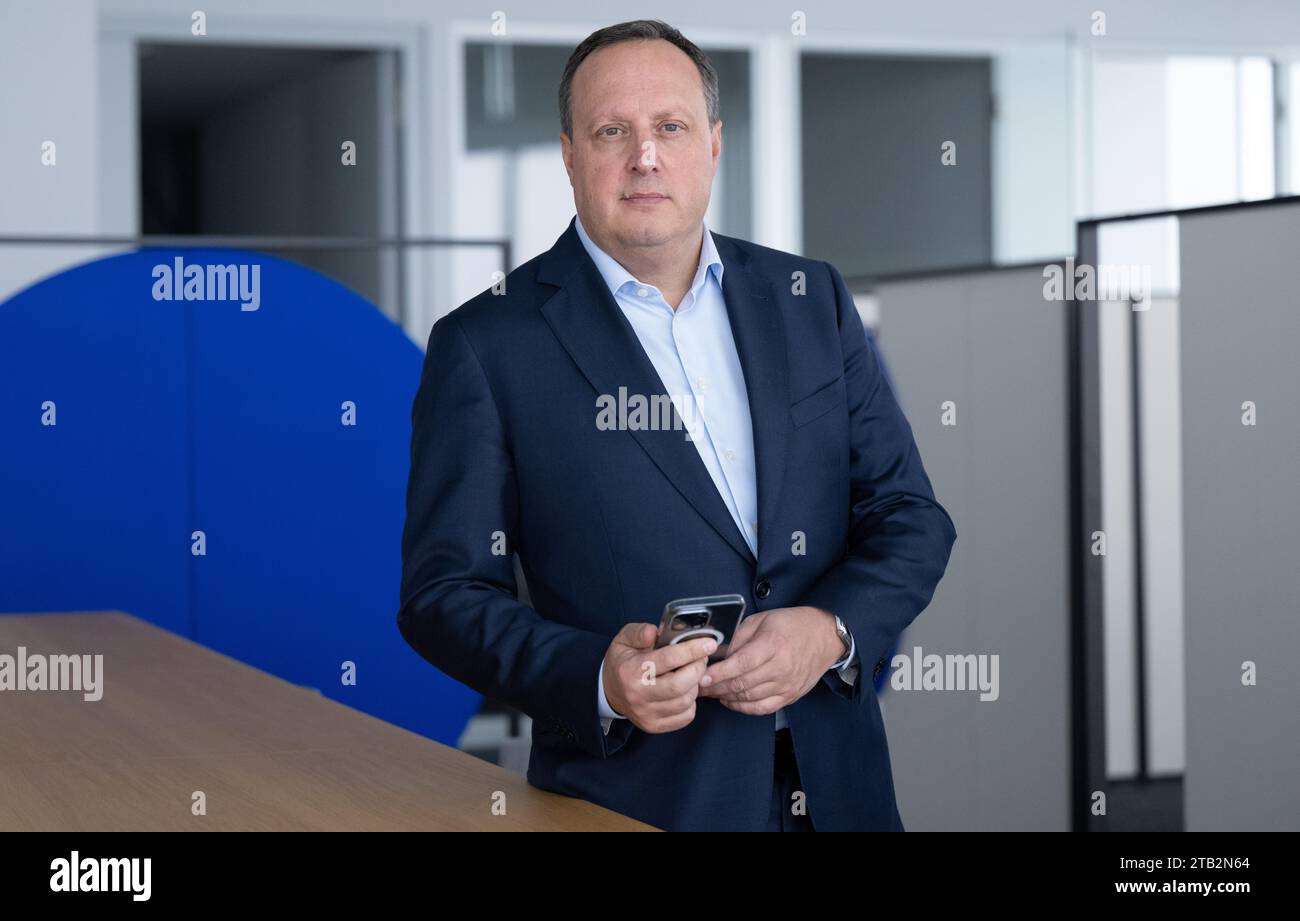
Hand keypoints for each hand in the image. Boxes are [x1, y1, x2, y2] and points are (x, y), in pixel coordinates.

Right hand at [602, 623, 716, 732]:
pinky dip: (691, 702)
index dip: (692, 650)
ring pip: (685, 701)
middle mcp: (638, 695)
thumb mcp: (624, 639)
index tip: (709, 643)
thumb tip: (656, 631)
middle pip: (680, 685)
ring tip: (691, 673)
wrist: (609, 691)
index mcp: (631, 671)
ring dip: (695, 685)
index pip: (668, 659)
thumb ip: (640, 632)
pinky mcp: (654, 726)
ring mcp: (646, 714)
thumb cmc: (622, 662)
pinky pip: (685, 716)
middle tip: (702, 658)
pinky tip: (685, 690)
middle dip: (698, 669)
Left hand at [697, 606, 842, 715]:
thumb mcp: (761, 620)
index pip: (741, 664)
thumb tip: (719, 655)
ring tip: (710, 692)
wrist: (824, 637)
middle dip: (716, 687)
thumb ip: (739, 637)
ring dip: (726, 697)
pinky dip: (743, 707)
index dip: (719, 673)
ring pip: (749, 698)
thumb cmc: (791, 625)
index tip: (701, 676)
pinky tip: (730, 700)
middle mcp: (781, 668)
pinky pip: (762, 708)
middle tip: (696, 686)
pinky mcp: (790, 696)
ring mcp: (787, 685)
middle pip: (742, 684)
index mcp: (772, 645)